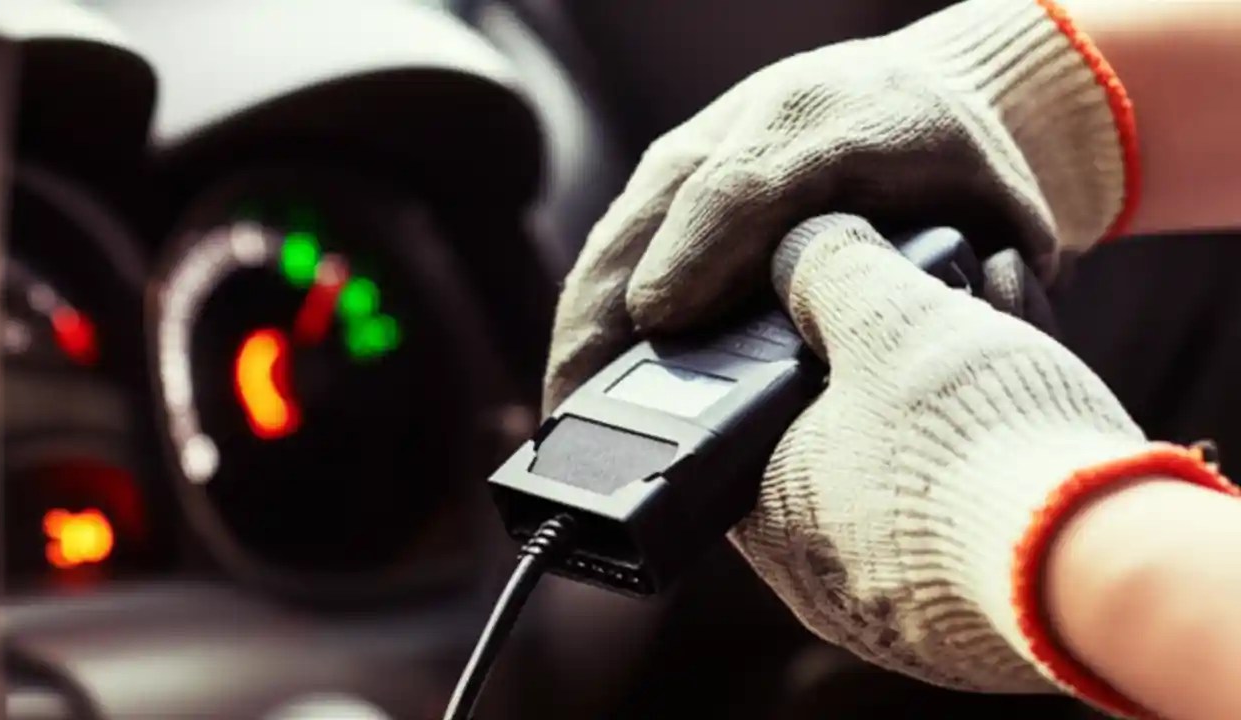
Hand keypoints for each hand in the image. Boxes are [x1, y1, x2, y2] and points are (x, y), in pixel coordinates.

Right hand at [544, 0, 1135, 412]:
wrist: (932, 89)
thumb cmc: (962, 169)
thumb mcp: (998, 215)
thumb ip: (978, 273)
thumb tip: (911, 363)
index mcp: (839, 127)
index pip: (747, 188)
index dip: (697, 253)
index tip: (658, 321)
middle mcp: (748, 129)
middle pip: (651, 219)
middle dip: (605, 317)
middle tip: (578, 411)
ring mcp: (699, 149)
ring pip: (616, 236)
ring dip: (580, 324)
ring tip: (564, 412)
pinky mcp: (672, 175)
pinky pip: (614, 242)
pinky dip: (589, 311)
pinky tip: (579, 372)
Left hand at [729, 214, 1231, 717]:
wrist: (1099, 560)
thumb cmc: (966, 440)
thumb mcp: (884, 316)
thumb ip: (829, 270)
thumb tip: (800, 246)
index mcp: (774, 519)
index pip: (749, 427)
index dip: (792, 356)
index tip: (832, 309)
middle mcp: (831, 582)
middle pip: (846, 444)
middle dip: (893, 363)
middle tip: (933, 301)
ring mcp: (910, 610)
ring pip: (918, 474)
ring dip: (957, 387)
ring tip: (996, 300)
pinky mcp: (984, 619)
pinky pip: (973, 513)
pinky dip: (998, 446)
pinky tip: (1031, 364)